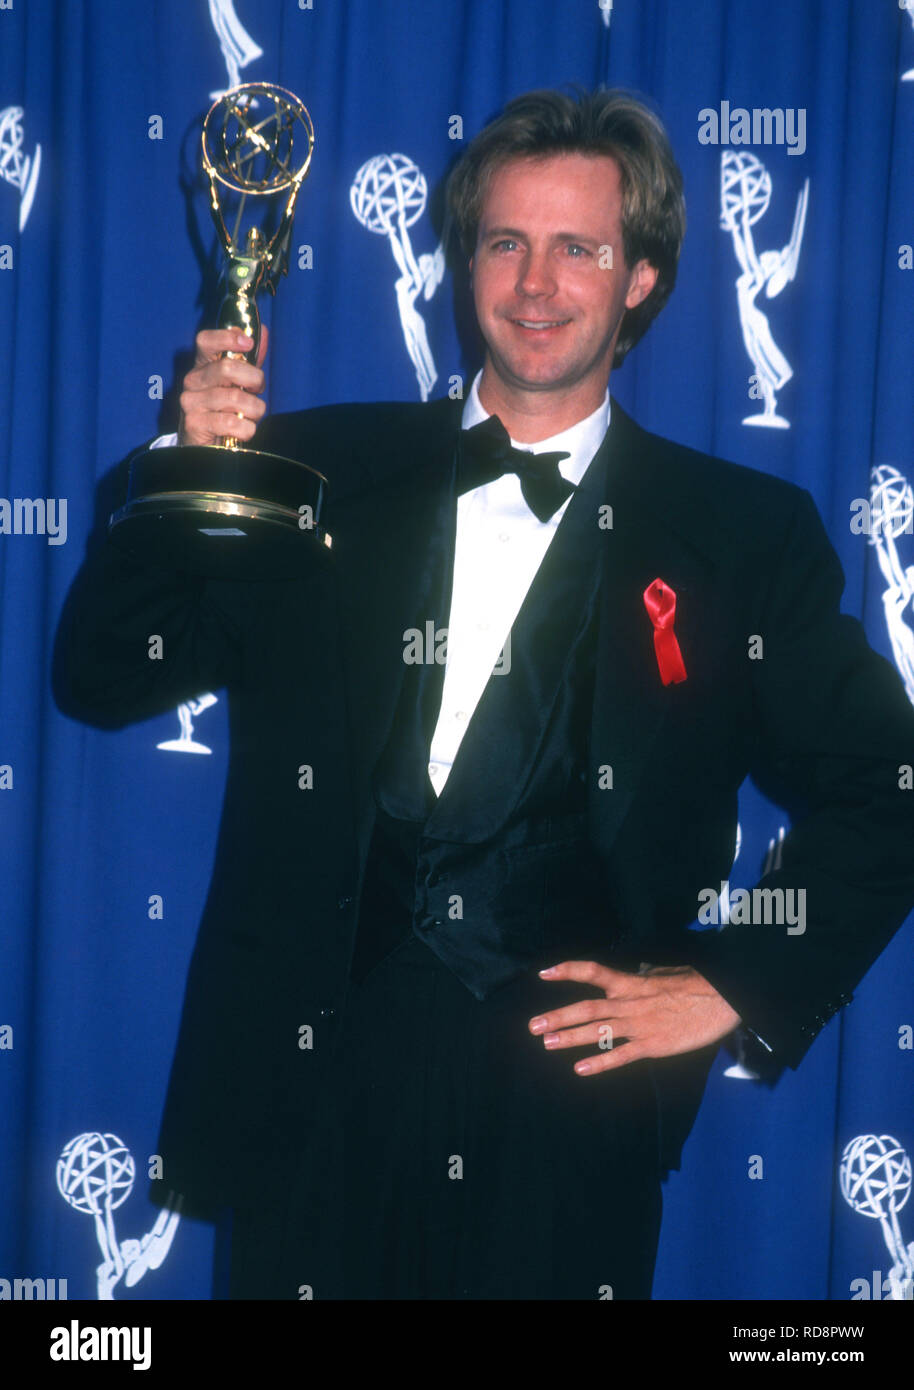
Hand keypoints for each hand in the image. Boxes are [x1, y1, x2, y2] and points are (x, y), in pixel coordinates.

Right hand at [177, 327, 268, 446]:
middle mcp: (192, 380)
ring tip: (252, 414)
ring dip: (254, 409)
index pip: (206, 341)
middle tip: (258, 390)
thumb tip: (262, 333)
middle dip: (253, 379)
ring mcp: (191, 402)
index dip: (227, 337)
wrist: (203, 445)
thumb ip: (249, 360)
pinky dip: (246, 428)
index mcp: (202, 365)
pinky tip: (244, 430)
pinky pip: (231, 423)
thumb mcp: (237, 383)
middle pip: (227, 368)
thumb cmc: (223, 410)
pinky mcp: (193, 424)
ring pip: (234, 398)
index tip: (248, 343)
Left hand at [528, 960, 740, 1074]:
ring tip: (547, 1043)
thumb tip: (635, 973)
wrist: (724, 998)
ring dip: (569, 1038)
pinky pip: (621, 1055)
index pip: (593, 972)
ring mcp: (639, 1025)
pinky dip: (599, 1062)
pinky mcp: (653, 1045)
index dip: (567, 971)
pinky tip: (580, 1069)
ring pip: (597, 1032)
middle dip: (558, 1017)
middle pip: (587, 1009)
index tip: (543, 973)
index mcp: (632, 982)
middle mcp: (630, 1003)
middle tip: (533, 1026)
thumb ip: (644, 976)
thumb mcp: (665, 973)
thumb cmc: (698, 983)